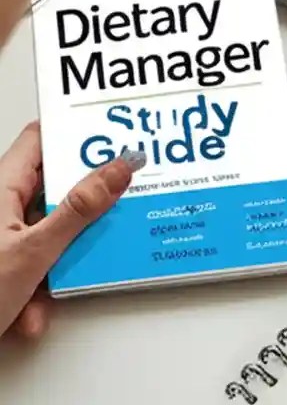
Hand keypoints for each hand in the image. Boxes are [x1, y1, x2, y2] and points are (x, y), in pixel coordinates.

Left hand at [0, 122, 137, 339]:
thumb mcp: (34, 251)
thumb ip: (80, 210)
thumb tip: (118, 169)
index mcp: (0, 187)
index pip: (41, 139)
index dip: (75, 134)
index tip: (114, 141)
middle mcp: (0, 204)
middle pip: (55, 186)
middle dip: (83, 209)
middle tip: (111, 211)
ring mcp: (3, 233)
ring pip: (52, 229)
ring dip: (62, 260)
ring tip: (55, 284)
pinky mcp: (5, 260)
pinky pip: (38, 260)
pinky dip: (42, 285)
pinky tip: (31, 310)